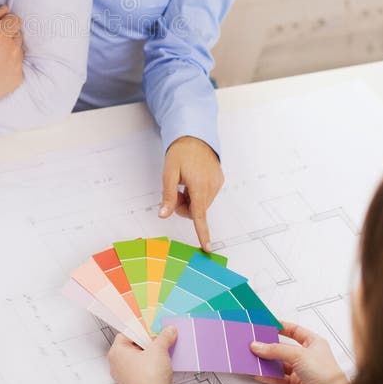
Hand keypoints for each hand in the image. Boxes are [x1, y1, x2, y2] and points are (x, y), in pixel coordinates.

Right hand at [0, 5, 23, 107]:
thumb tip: (5, 8)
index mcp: (1, 35)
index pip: (15, 20)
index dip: (4, 23)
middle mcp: (12, 49)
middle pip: (17, 34)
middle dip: (7, 37)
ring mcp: (16, 65)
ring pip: (18, 50)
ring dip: (9, 51)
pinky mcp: (17, 79)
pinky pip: (18, 66)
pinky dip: (9, 66)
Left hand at [108, 326, 177, 383]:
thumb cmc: (149, 377)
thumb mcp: (159, 349)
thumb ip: (164, 337)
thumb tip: (169, 330)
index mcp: (117, 352)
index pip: (127, 333)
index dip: (141, 329)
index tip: (153, 327)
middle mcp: (118, 364)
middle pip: (134, 345)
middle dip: (149, 342)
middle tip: (160, 337)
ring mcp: (127, 376)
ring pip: (140, 358)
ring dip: (152, 354)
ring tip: (165, 348)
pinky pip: (144, 370)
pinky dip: (153, 365)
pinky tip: (165, 362)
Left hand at [158, 136, 222, 251]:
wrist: (195, 135)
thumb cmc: (181, 152)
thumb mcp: (169, 172)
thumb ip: (168, 195)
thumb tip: (163, 214)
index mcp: (199, 185)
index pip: (200, 215)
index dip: (202, 232)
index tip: (207, 247)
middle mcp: (212, 186)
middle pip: (196, 210)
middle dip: (184, 206)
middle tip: (176, 190)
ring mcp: (217, 183)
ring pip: (201, 204)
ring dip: (191, 199)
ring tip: (185, 182)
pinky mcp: (219, 180)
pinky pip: (206, 195)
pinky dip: (198, 193)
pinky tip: (193, 179)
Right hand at [251, 321, 348, 383]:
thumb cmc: (327, 375)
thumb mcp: (299, 355)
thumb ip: (276, 350)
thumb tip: (259, 346)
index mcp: (314, 343)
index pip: (295, 331)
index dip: (281, 327)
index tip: (267, 325)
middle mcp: (307, 357)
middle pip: (284, 348)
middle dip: (269, 346)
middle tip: (255, 342)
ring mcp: (301, 372)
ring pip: (279, 364)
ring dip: (267, 362)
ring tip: (253, 357)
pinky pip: (278, 379)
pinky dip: (268, 376)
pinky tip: (259, 373)